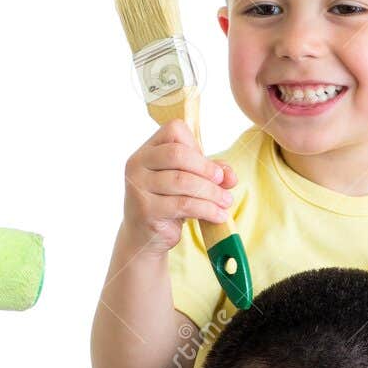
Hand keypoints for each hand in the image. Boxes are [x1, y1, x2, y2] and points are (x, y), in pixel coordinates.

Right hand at [120, 119, 236, 254]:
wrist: (144, 236)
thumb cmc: (167, 204)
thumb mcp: (188, 183)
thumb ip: (209, 173)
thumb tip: (230, 176)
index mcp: (146, 150)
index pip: (174, 131)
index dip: (196, 145)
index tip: (210, 166)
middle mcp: (137, 164)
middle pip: (177, 154)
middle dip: (206, 168)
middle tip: (223, 182)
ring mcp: (138, 187)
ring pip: (182, 181)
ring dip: (211, 192)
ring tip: (226, 201)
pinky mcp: (146, 209)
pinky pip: (183, 204)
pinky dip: (206, 209)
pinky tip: (219, 215)